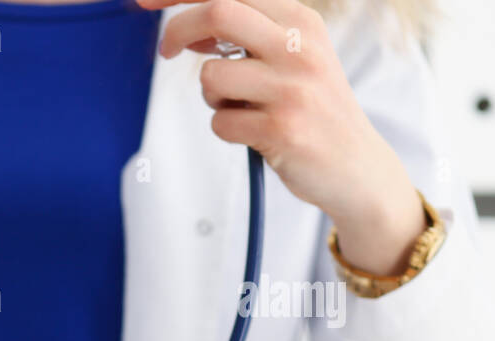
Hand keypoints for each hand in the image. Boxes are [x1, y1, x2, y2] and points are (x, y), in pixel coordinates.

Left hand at [139, 0, 426, 273]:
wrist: (355, 165)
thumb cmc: (313, 109)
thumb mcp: (292, 58)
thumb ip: (247, 38)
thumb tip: (190, 29)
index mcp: (300, 21)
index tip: (144, 2)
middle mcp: (299, 47)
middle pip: (218, 11)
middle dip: (178, 31)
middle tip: (166, 52)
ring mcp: (291, 88)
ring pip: (211, 77)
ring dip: (211, 97)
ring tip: (242, 108)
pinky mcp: (280, 129)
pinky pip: (219, 122)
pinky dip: (225, 129)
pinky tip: (254, 133)